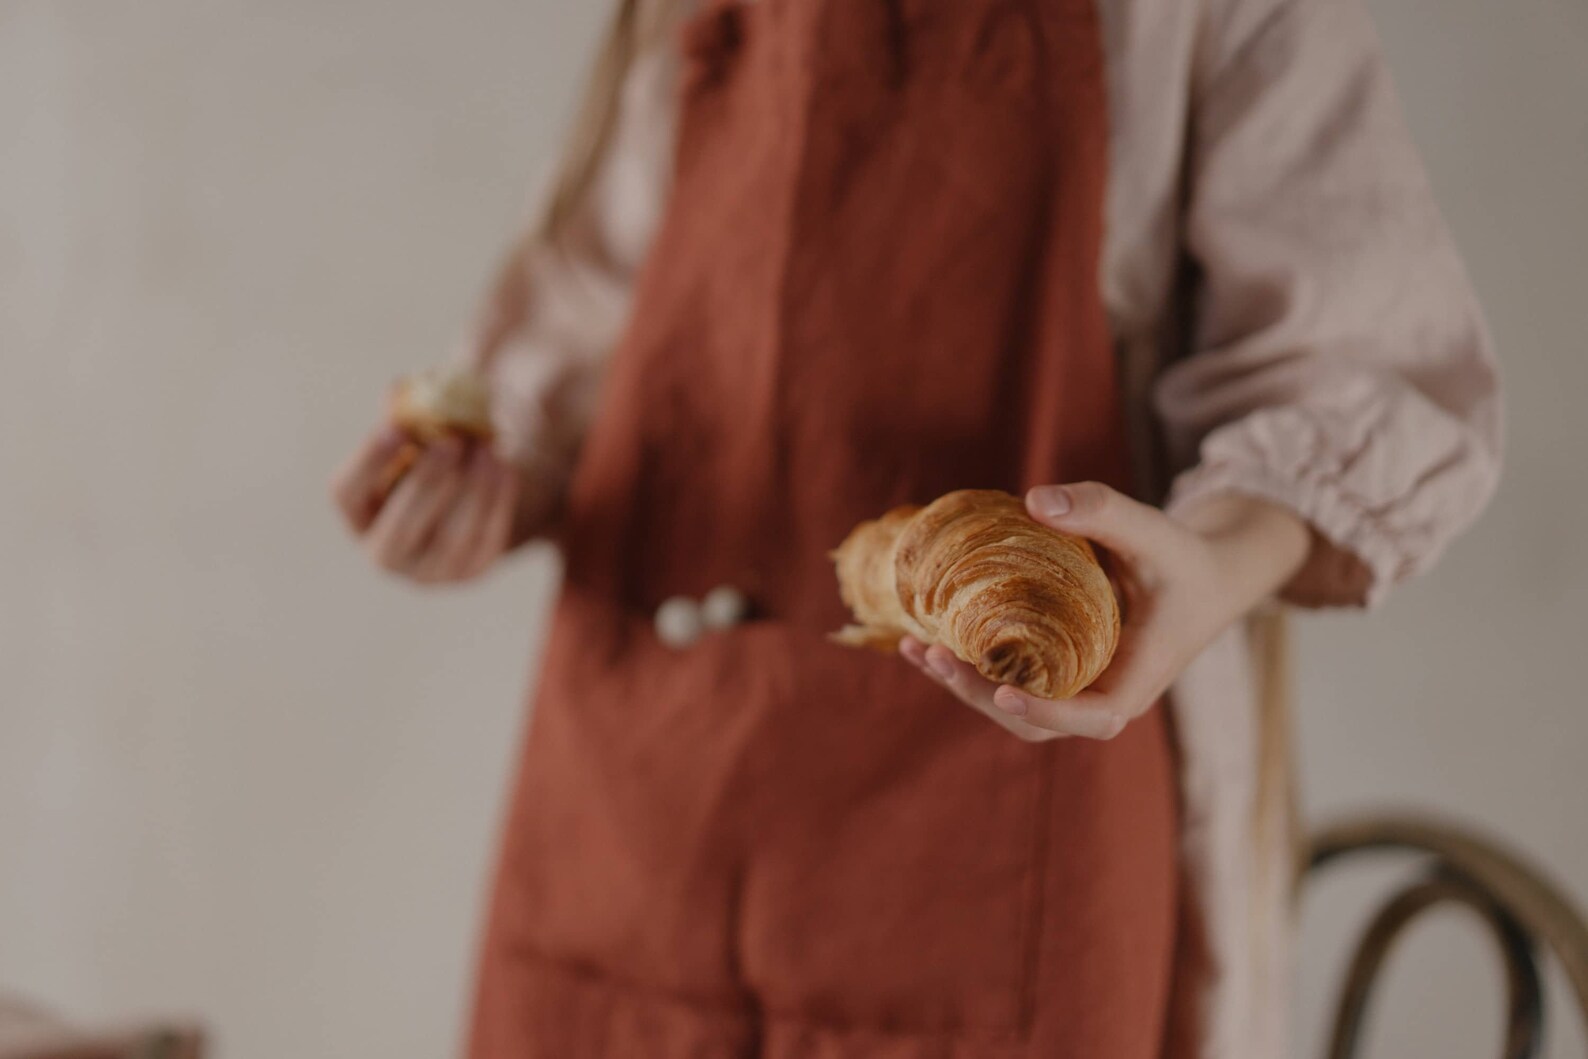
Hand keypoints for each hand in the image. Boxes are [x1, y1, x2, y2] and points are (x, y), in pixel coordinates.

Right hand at [330, 428, 523, 584]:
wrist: (468, 502)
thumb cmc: (429, 458)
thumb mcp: (414, 437)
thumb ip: (407, 414)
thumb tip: (407, 385)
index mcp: (357, 514)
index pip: (346, 493)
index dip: (369, 461)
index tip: (396, 426)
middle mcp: (384, 552)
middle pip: (400, 525)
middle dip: (427, 481)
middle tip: (451, 440)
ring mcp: (428, 572)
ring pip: (450, 538)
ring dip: (471, 490)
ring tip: (488, 447)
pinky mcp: (469, 573)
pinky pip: (484, 542)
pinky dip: (496, 503)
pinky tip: (505, 467)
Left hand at [900, 482, 1309, 740]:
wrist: (1200, 576)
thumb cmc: (1181, 557)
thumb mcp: (1154, 529)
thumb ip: (1103, 511)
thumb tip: (1035, 499)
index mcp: (1137, 678)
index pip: (1094, 718)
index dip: (1049, 711)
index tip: (1006, 691)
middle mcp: (1103, 693)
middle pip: (1038, 722)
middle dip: (981, 697)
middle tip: (934, 656)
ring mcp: (1077, 687)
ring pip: (1015, 707)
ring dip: (964, 686)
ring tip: (914, 648)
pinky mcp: (1056, 671)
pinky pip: (1010, 681)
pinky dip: (967, 666)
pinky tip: (923, 639)